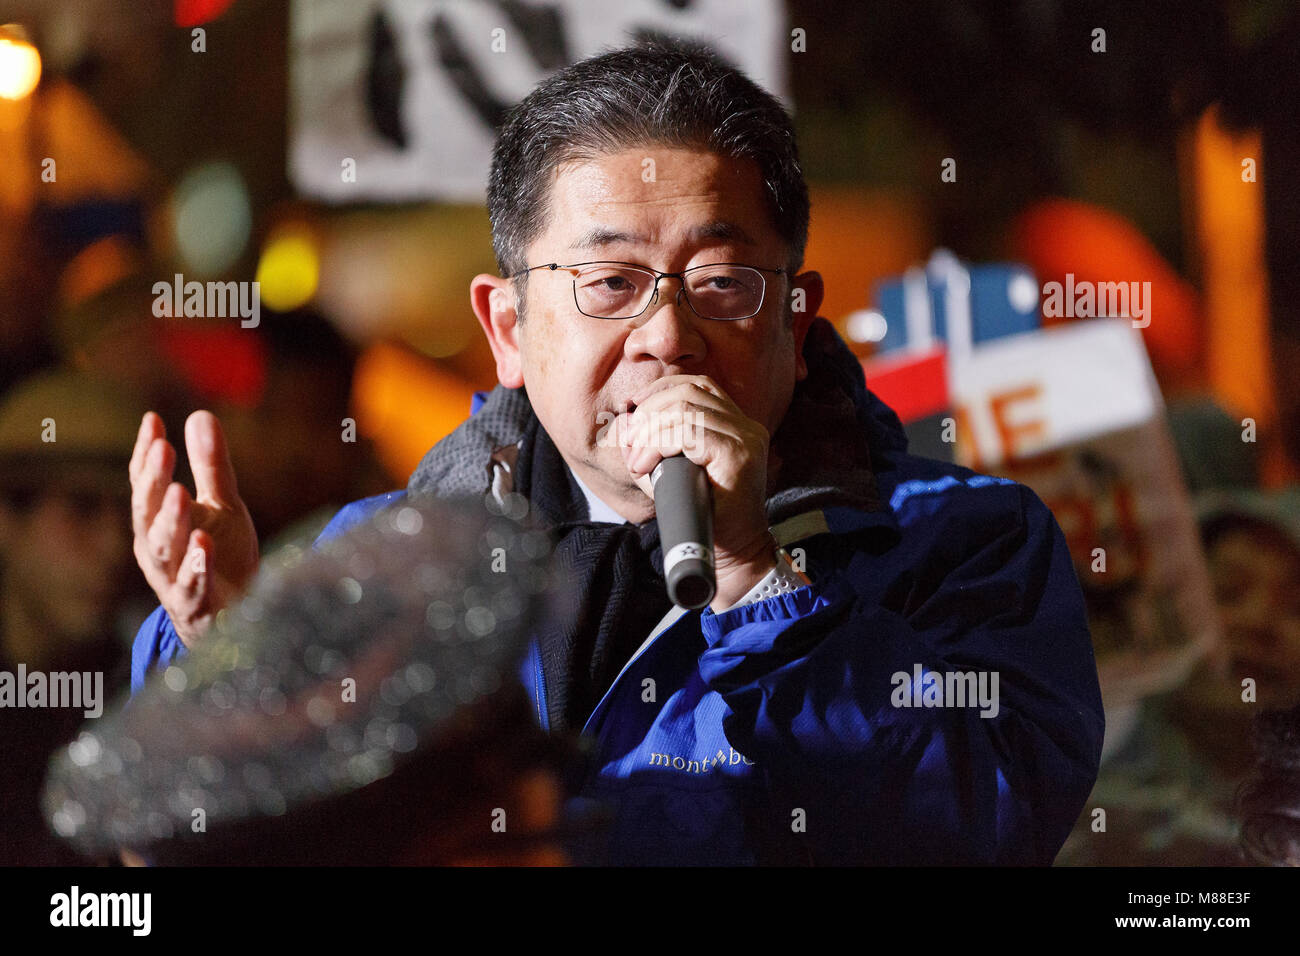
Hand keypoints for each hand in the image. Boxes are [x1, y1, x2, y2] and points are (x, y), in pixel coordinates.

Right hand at [129, 411, 259, 647]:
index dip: (145, 453)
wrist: (238, 614)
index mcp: (157, 522)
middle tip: (161, 448)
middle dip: (152, 480)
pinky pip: (192, 585)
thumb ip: (211, 466)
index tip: (152, 420)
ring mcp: (172, 578)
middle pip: (146, 512)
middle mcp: (156, 549)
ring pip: (162, 549)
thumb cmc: (222, 556)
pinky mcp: (196, 604)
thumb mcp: (222, 506)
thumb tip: (199, 415)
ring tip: (179, 492)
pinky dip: (196, 565)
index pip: (145, 483)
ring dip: (169, 521)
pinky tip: (203, 544)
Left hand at [619, 375, 776, 608]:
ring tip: (637, 459)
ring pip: (686, 409)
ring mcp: (746, 439)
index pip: (697, 386)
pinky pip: (691, 431)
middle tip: (631, 443)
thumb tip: (625, 423)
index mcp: (736, 424)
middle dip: (648, 413)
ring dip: (650, 430)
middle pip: (688, 393)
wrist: (733, 553)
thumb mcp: (676, 472)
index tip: (634, 413)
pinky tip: (647, 463)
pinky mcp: (739, 455)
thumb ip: (655, 445)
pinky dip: (659, 443)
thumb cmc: (703, 515)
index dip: (660, 392)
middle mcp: (746, 426)